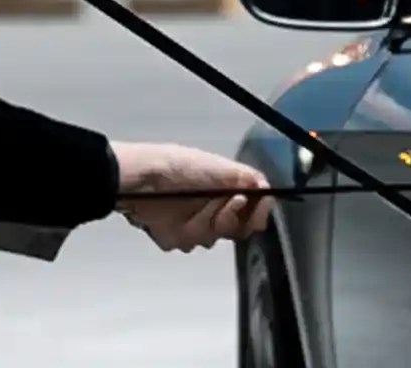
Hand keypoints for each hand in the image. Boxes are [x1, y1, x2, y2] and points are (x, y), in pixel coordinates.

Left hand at [110, 141, 273, 252]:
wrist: (140, 179)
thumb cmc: (180, 167)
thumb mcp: (220, 166)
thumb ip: (249, 179)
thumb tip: (270, 192)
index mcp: (225, 190)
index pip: (252, 213)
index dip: (255, 216)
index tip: (254, 214)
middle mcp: (212, 208)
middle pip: (234, 231)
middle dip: (227, 220)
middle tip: (218, 204)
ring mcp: (192, 224)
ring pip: (209, 240)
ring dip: (201, 223)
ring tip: (186, 206)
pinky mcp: (173, 237)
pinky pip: (185, 244)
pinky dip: (179, 231)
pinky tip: (169, 218)